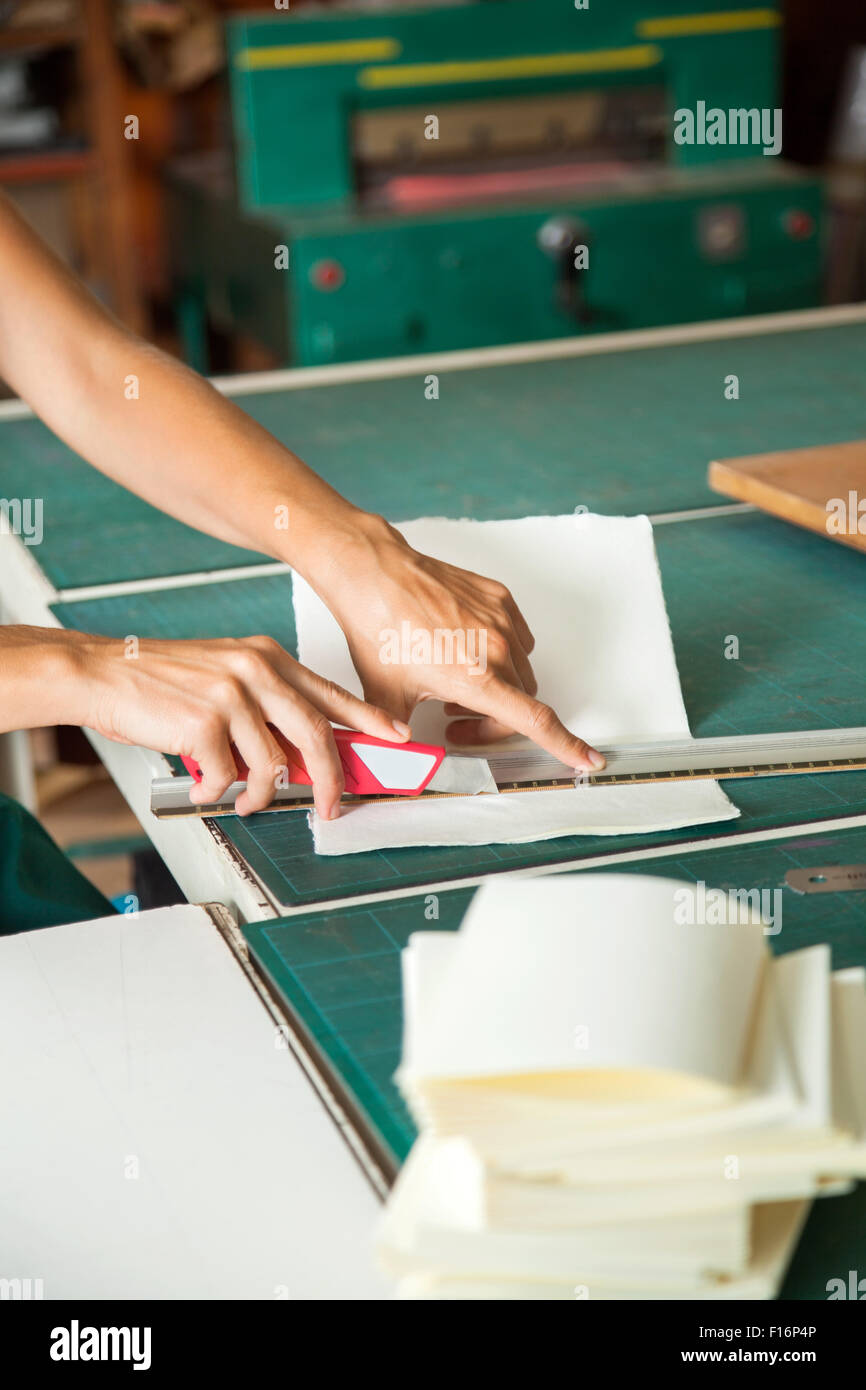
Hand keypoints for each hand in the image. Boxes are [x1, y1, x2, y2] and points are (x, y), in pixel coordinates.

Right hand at [71, 632, 409, 816]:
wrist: (104, 672)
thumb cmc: (161, 681)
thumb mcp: (226, 678)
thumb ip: (266, 709)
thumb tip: (300, 756)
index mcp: (267, 658)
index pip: (332, 693)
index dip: (370, 720)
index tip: (397, 739)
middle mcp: (256, 671)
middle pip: (316, 734)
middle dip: (331, 779)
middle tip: (332, 806)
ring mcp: (232, 695)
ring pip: (272, 764)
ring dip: (260, 794)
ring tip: (242, 799)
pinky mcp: (204, 722)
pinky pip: (227, 776)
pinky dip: (216, 791)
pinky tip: (202, 784)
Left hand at [311, 514, 604, 770]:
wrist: (375, 574)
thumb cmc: (379, 628)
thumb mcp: (386, 695)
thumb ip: (398, 735)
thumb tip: (398, 757)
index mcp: (476, 679)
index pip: (535, 721)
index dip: (566, 745)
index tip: (589, 760)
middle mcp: (497, 649)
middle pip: (521, 703)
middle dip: (494, 722)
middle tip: (455, 723)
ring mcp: (501, 620)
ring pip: (520, 671)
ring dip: (498, 687)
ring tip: (454, 683)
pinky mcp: (499, 598)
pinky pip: (518, 638)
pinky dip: (500, 653)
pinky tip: (464, 651)